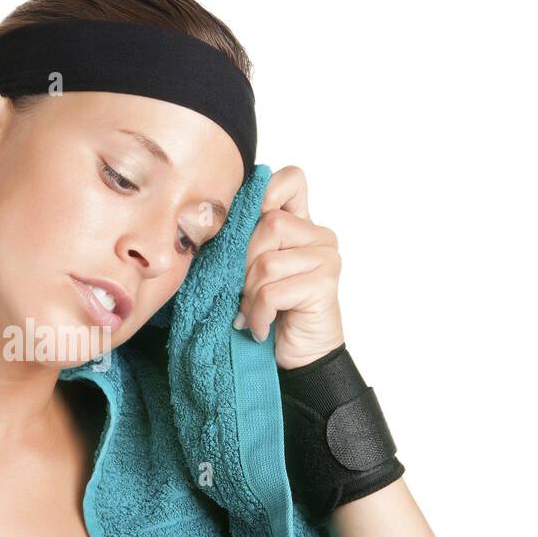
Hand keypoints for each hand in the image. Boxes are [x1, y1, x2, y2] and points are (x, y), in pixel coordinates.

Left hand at [233, 165, 345, 369]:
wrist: (296, 357)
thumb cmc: (269, 312)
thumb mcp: (249, 271)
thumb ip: (245, 241)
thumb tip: (211, 219)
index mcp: (300, 224)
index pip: (291, 179)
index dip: (265, 193)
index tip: (245, 227)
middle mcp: (319, 235)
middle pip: (268, 225)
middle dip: (244, 265)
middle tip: (244, 294)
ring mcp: (326, 258)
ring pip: (267, 262)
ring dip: (250, 295)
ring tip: (253, 313)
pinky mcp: (325, 284)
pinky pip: (273, 291)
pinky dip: (259, 314)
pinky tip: (262, 327)